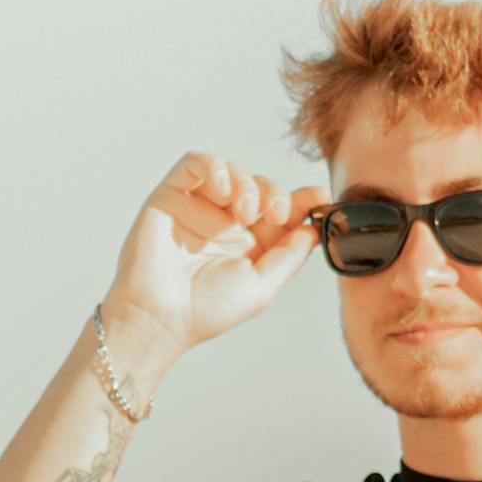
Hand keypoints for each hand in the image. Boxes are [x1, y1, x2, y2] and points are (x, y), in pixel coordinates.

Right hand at [111, 154, 323, 360]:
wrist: (160, 317)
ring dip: (246, 185)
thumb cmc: (206, 310)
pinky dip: (213, 168)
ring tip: (244, 212)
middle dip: (275, 194)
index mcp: (250, 243)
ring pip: (231, 172)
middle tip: (276, 213)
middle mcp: (225, 222)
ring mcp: (199, 206)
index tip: (321, 197)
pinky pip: (194, 164)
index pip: (280, 210)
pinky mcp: (171, 194)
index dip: (303, 200)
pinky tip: (223, 190)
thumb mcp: (262, 287)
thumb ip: (289, 256)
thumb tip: (314, 228)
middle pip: (260, 187)